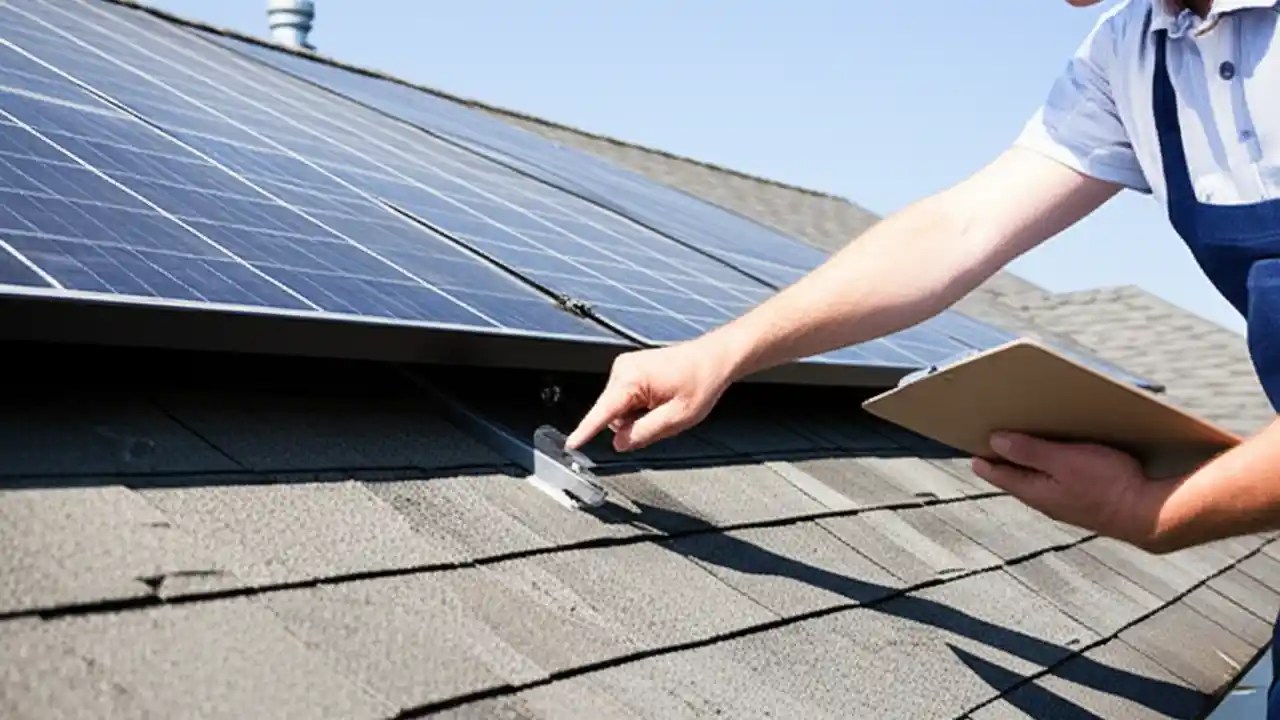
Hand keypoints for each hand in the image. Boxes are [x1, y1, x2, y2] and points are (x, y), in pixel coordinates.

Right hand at [566, 339, 735, 451]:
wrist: (714, 358)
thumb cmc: (701, 381)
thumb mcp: (677, 417)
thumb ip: (644, 433)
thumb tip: (620, 443)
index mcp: (632, 379)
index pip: (603, 412)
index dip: (586, 431)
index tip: (572, 444)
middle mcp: (623, 370)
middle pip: (613, 414)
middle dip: (634, 424)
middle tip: (664, 416)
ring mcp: (626, 368)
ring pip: (620, 409)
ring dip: (639, 416)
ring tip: (666, 404)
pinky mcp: (630, 370)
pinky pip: (626, 400)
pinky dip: (641, 406)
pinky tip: (661, 399)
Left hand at [972, 431, 1161, 547]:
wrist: (1151, 515)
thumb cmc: (1108, 485)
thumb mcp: (1064, 462)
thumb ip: (1029, 452)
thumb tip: (994, 442)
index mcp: (1036, 493)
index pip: (1000, 476)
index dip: (984, 461)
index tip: (970, 451)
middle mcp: (1048, 502)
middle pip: (1018, 480)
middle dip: (1004, 462)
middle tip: (989, 446)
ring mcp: (1068, 505)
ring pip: (1040, 483)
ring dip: (1028, 466)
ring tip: (1021, 449)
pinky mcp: (1088, 502)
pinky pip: (1060, 484)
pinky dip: (1051, 470)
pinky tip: (1060, 462)